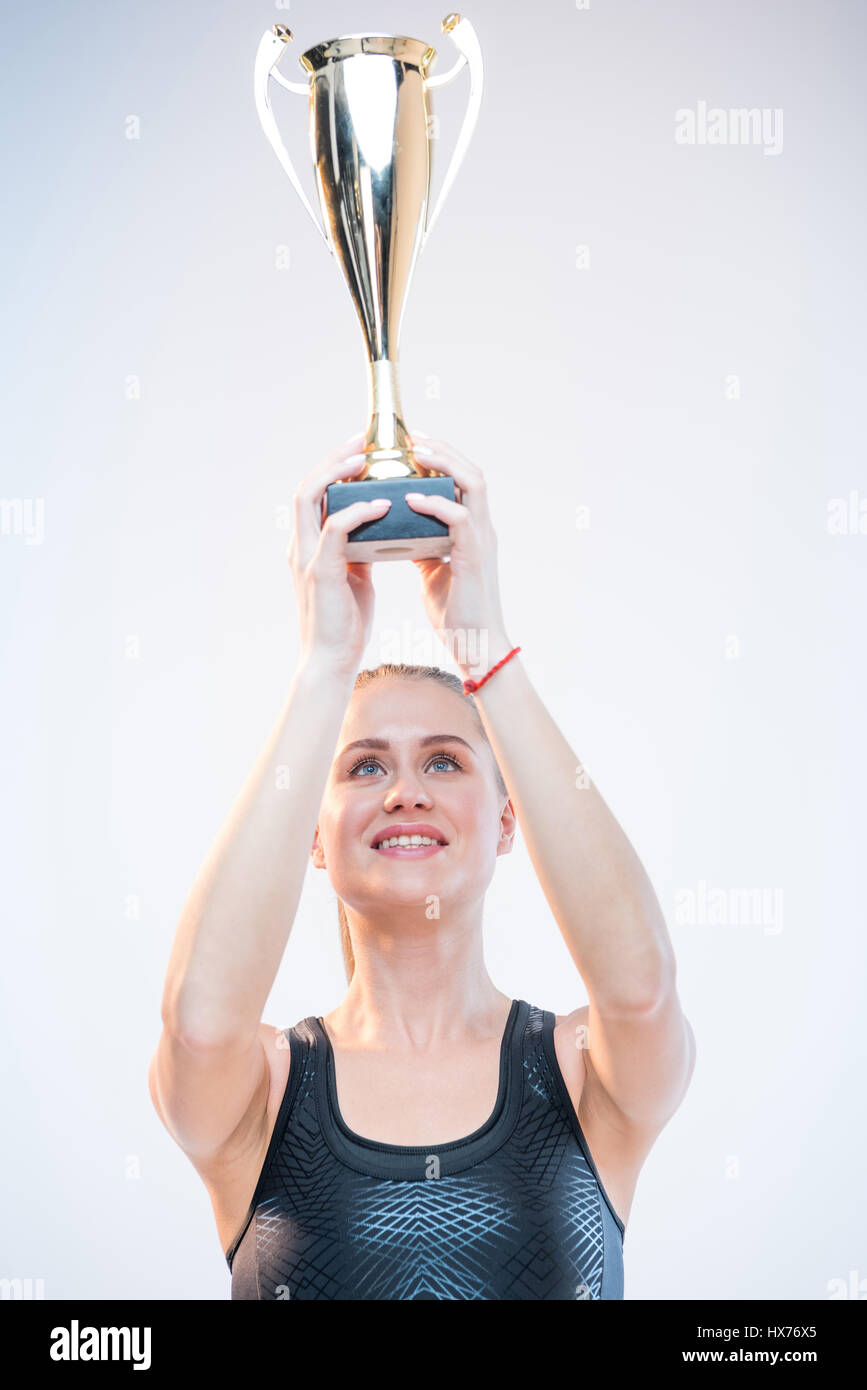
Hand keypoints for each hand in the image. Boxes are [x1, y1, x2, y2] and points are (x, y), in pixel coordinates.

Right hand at [288, 432, 391, 676]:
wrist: (331, 661)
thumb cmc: (344, 624)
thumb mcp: (353, 578)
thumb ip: (357, 551)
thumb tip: (377, 529)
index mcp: (307, 545)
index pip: (313, 492)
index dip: (333, 466)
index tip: (361, 448)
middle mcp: (300, 545)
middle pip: (307, 484)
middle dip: (334, 457)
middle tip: (365, 440)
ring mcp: (306, 557)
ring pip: (311, 496)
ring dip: (338, 472)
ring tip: (367, 460)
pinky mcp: (320, 571)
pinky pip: (335, 528)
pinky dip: (357, 510)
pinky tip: (380, 503)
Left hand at [404, 432, 512, 673]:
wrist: (475, 647)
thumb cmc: (457, 613)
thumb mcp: (434, 571)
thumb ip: (424, 547)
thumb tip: (401, 530)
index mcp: (473, 530)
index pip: (465, 479)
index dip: (444, 456)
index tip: (414, 443)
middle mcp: (482, 529)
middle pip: (472, 470)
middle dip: (443, 449)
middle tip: (412, 437)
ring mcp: (481, 541)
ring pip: (473, 483)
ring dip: (444, 463)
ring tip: (416, 453)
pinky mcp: (473, 559)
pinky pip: (458, 519)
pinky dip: (435, 503)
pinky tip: (411, 498)